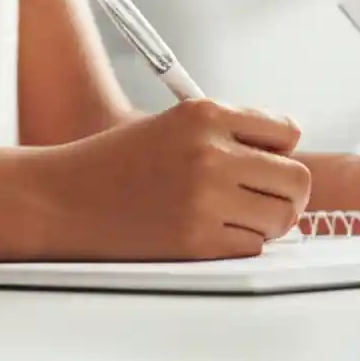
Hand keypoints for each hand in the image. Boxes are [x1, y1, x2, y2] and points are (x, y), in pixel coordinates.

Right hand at [25, 99, 309, 260]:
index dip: (281, 151)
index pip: (287, 132)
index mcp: (205, 114)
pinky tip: (210, 231)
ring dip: (267, 221)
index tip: (267, 162)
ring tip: (236, 215)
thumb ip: (230, 134)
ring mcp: (205, 199)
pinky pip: (253, 246)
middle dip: (287, 192)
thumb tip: (289, 154)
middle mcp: (210, 153)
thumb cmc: (120, 162)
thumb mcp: (174, 125)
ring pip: (281, 218)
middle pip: (297, 180)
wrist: (62, 198)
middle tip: (267, 199)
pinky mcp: (196, 241)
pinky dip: (240, 242)